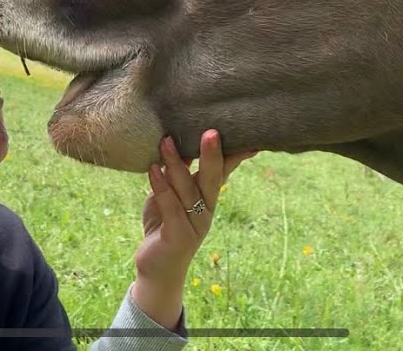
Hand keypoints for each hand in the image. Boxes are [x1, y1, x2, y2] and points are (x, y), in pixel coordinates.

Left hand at [130, 129, 256, 327]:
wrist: (157, 270)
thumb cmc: (164, 227)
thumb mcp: (172, 197)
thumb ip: (176, 176)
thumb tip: (173, 141)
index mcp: (208, 200)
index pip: (224, 173)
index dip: (235, 156)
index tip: (249, 137)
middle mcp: (206, 211)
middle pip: (211, 180)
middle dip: (212, 155)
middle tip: (211, 132)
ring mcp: (193, 225)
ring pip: (187, 190)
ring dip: (176, 164)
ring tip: (166, 141)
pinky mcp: (177, 237)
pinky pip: (170, 207)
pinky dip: (161, 187)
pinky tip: (153, 169)